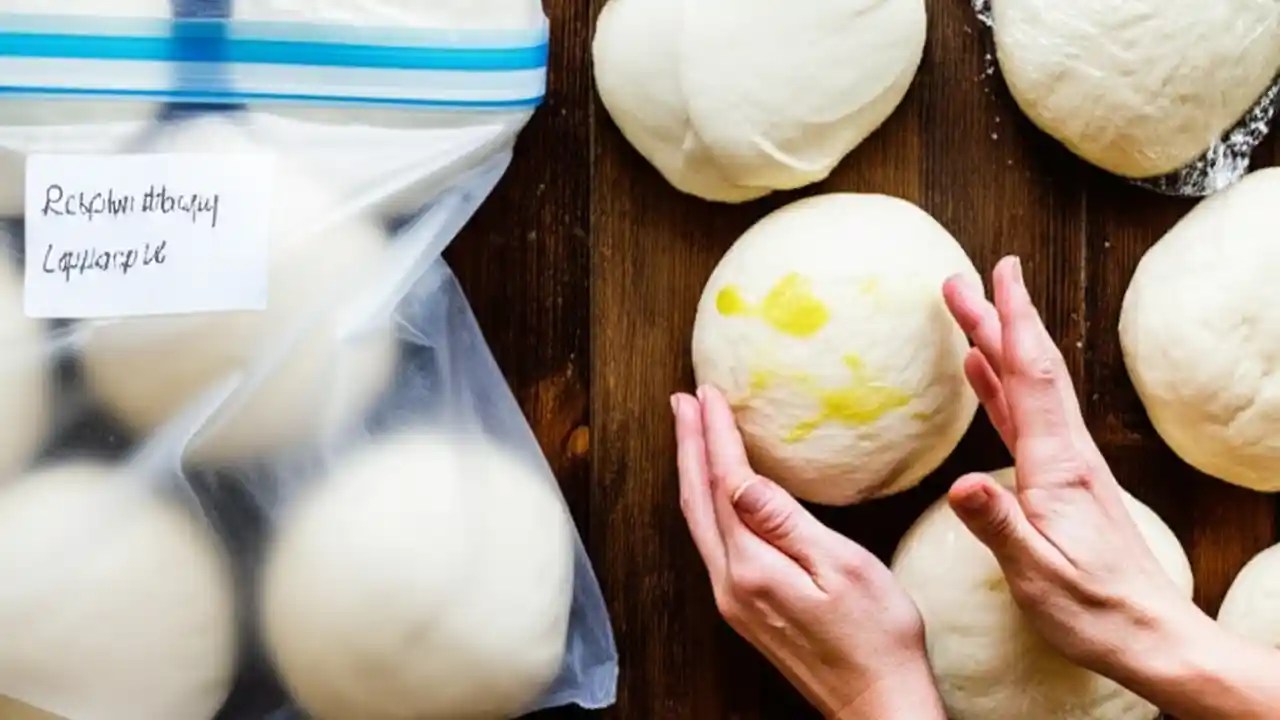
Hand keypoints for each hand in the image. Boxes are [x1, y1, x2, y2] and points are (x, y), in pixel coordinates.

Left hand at [671, 387, 944, 719]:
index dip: (715, 435)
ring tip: (692, 433)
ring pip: (700, 522)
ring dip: (693, 472)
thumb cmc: (877, 638)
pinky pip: (714, 541)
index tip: (707, 394)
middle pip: (698, 501)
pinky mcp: (746, 608)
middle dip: (689, 446)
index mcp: (754, 568)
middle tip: (683, 401)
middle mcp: (732, 584)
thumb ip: (787, 523)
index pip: (725, 484)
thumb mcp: (843, 569)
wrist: (877, 703)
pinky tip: (717, 490)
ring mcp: (734, 599)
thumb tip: (742, 481)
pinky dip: (708, 503)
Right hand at [943, 256, 1279, 719]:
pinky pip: (1024, 419)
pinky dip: (1000, 389)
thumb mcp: (1037, 575)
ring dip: (996, 347)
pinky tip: (981, 377)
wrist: (1148, 635)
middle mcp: (1065, 454)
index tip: (1000, 271)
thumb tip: (959, 482)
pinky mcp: (1059, 482)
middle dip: (997, 318)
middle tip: (960, 281)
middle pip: (1027, 369)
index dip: (1013, 319)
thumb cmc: (1094, 610)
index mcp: (1057, 466)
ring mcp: (1064, 466)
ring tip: (966, 314)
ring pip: (1026, 389)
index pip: (1031, 376)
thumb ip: (998, 525)